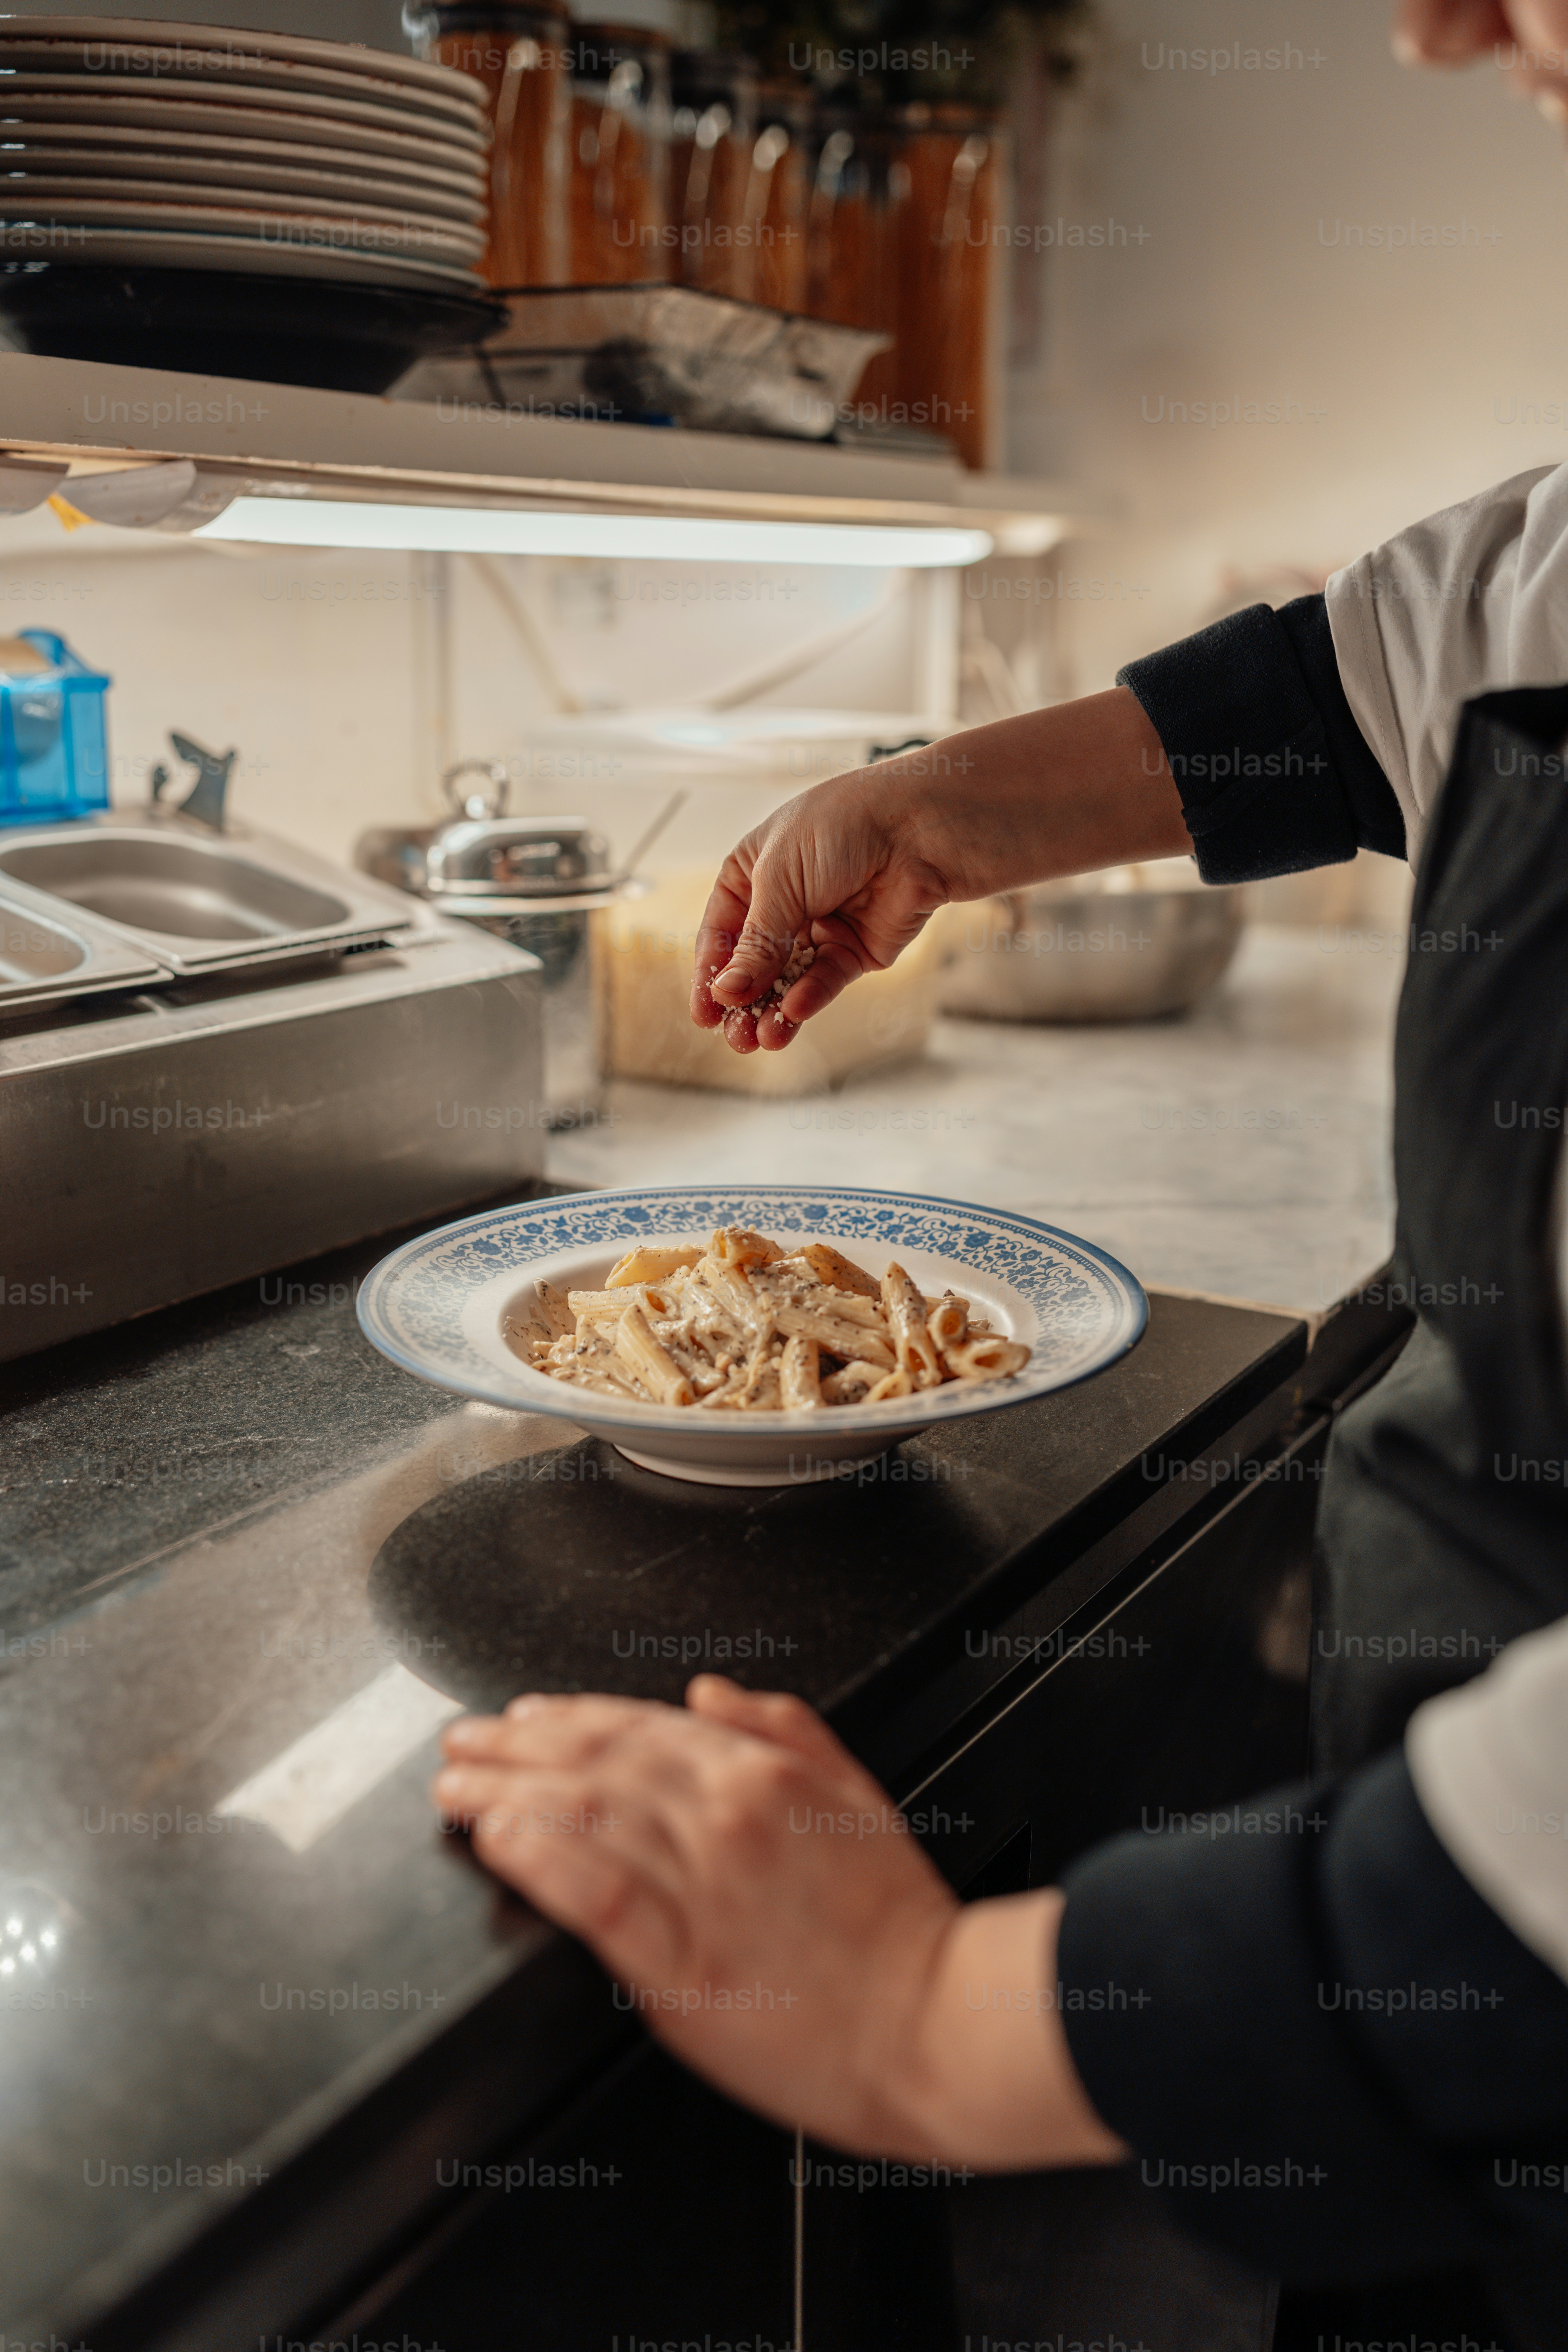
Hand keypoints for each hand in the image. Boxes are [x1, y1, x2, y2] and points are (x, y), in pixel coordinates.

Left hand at [433, 1676, 1123, 2169]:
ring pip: (582, 1814)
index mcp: (764, 1775)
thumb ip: (785, 1730)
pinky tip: (498, 1838)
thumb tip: (710, 1692)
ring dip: (504, 1792)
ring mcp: (703, 1885)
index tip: (522, 1716)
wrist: (938, 2024)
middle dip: (515, 1745)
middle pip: (596, 1760)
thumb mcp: (855, 1796)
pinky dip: (540, 1858)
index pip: (641, 1726)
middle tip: (460, 1743)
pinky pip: (597, 1892)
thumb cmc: (897, 1927)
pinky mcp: (684, 1962)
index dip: (570, 1715)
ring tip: (455, 1786)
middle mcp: (726, 1814)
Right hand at [689, 762, 949, 1054]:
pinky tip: (795, 1011)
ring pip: (789, 980)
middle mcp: (785, 903)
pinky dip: (811, 996)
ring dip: (774, 1010)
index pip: (721, 933)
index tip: (703, 1015)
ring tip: (759, 1040)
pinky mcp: (858, 948)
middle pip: (753, 965)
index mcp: (752, 873)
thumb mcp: (779, 881)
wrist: (917, 826)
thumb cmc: (840, 829)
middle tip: (734, 1038)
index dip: (711, 975)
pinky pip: (827, 979)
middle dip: (742, 1003)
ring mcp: (822, 927)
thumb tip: (726, 993)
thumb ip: (756, 943)